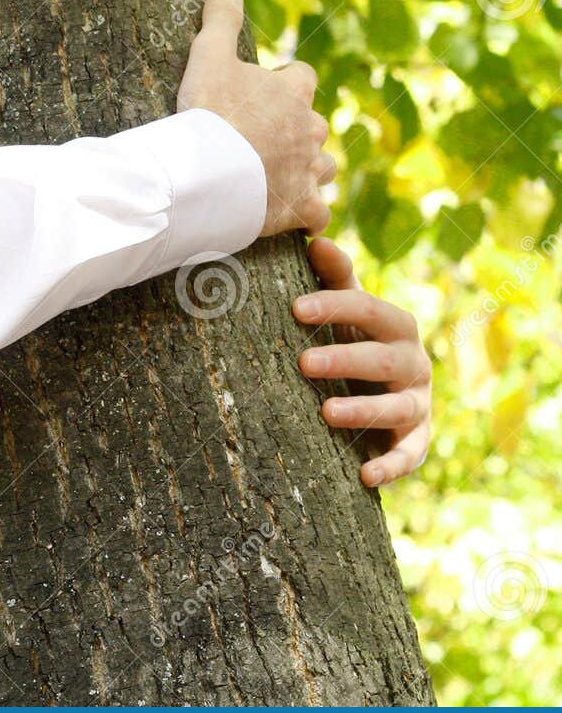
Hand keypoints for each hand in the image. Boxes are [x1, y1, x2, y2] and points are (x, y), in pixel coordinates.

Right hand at [177, 0, 335, 238]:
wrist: (208, 170)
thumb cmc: (209, 111)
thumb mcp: (208, 56)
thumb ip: (221, 20)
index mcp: (293, 92)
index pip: (301, 77)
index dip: (283, 84)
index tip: (259, 93)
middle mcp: (310, 128)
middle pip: (316, 125)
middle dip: (297, 131)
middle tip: (260, 140)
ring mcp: (309, 169)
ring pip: (323, 168)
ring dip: (307, 170)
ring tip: (278, 176)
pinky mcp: (301, 205)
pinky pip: (318, 214)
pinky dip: (308, 215)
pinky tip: (291, 217)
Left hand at [291, 235, 431, 486]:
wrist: (386, 389)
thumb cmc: (357, 338)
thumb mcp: (348, 310)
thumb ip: (334, 277)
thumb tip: (315, 238)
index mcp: (395, 326)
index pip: (368, 309)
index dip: (334, 305)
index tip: (295, 308)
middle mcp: (412, 363)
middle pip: (382, 359)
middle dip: (344, 359)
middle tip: (302, 362)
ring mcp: (416, 403)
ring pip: (397, 408)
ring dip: (363, 410)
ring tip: (326, 412)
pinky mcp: (415, 440)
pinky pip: (409, 455)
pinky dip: (391, 465)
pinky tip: (365, 475)